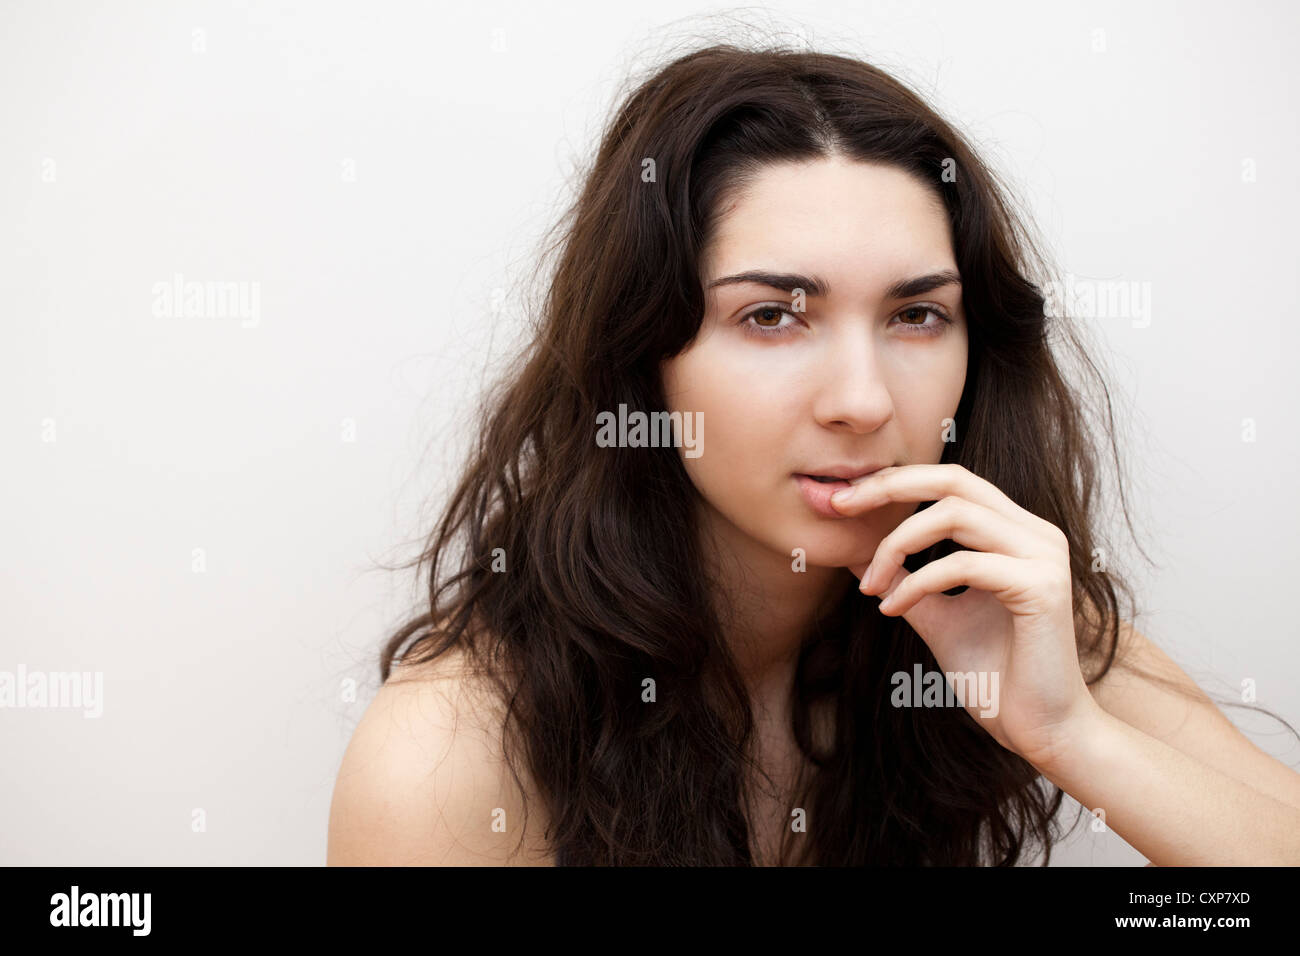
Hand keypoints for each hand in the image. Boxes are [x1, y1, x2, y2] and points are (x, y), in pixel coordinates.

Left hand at [830, 463, 1101, 768]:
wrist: (1042, 731)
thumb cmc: (997, 677)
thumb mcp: (935, 616)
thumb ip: (904, 579)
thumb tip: (855, 550)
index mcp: (1015, 533)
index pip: (950, 482)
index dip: (895, 482)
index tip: (844, 501)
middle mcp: (1035, 533)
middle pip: (953, 480)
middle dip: (889, 487)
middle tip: (840, 506)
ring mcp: (1043, 556)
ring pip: (953, 514)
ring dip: (897, 545)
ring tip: (871, 585)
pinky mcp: (1041, 587)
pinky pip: (962, 565)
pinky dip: (917, 583)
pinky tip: (893, 611)